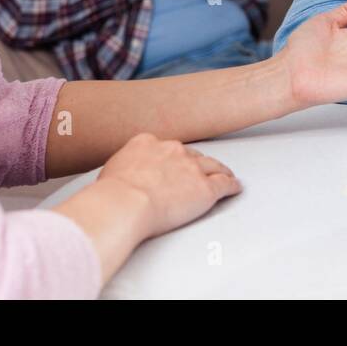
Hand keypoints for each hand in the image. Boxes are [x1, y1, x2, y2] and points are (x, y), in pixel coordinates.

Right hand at [96, 132, 240, 240]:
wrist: (125, 202)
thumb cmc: (113, 193)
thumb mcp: (112, 170)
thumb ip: (125, 168)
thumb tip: (122, 177)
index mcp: (148, 143)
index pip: (166, 148)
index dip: (173, 158)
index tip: (175, 162)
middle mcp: (172, 150)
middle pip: (191, 155)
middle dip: (195, 164)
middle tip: (198, 172)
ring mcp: (191, 168)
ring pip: (212, 166)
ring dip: (219, 171)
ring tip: (225, 175)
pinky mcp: (205, 188)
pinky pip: (224, 184)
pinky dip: (231, 185)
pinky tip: (234, 187)